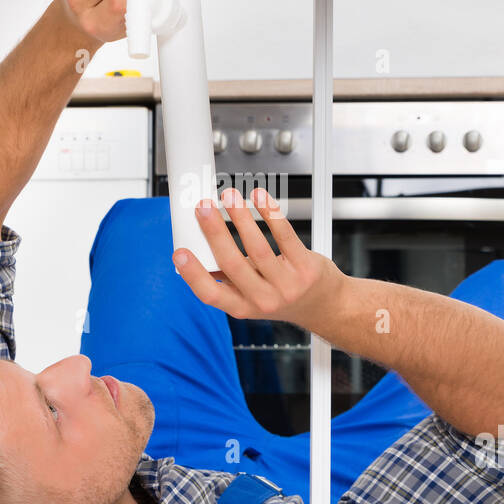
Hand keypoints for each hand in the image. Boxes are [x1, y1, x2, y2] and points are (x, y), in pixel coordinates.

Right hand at [172, 188, 343, 327]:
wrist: (324, 305)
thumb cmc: (281, 294)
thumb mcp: (250, 295)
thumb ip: (227, 276)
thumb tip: (199, 246)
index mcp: (242, 306)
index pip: (211, 294)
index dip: (193, 274)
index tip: (179, 252)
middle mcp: (263, 299)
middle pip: (232, 263)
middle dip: (214, 232)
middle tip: (202, 208)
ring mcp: (286, 284)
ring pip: (258, 247)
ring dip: (240, 217)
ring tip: (229, 197)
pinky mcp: (305, 267)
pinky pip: (285, 236)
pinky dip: (270, 214)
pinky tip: (260, 198)